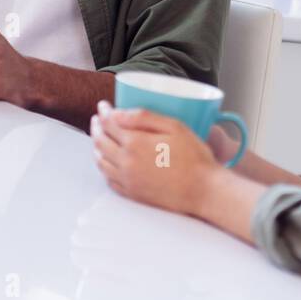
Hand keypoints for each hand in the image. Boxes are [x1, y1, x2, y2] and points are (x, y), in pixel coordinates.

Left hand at [91, 101, 220, 215]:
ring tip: (99, 138)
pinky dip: (104, 167)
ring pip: (101, 161)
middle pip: (100, 142)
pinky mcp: (132, 194)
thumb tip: (117, 113)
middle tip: (98, 119)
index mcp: (135, 143)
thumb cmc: (194, 157)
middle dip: (96, 127)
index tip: (103, 105)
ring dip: (96, 147)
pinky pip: (109, 179)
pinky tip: (107, 162)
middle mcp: (126, 162)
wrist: (203, 190)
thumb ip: (144, 117)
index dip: (104, 112)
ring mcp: (127, 180)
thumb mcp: (174, 127)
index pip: (110, 124)